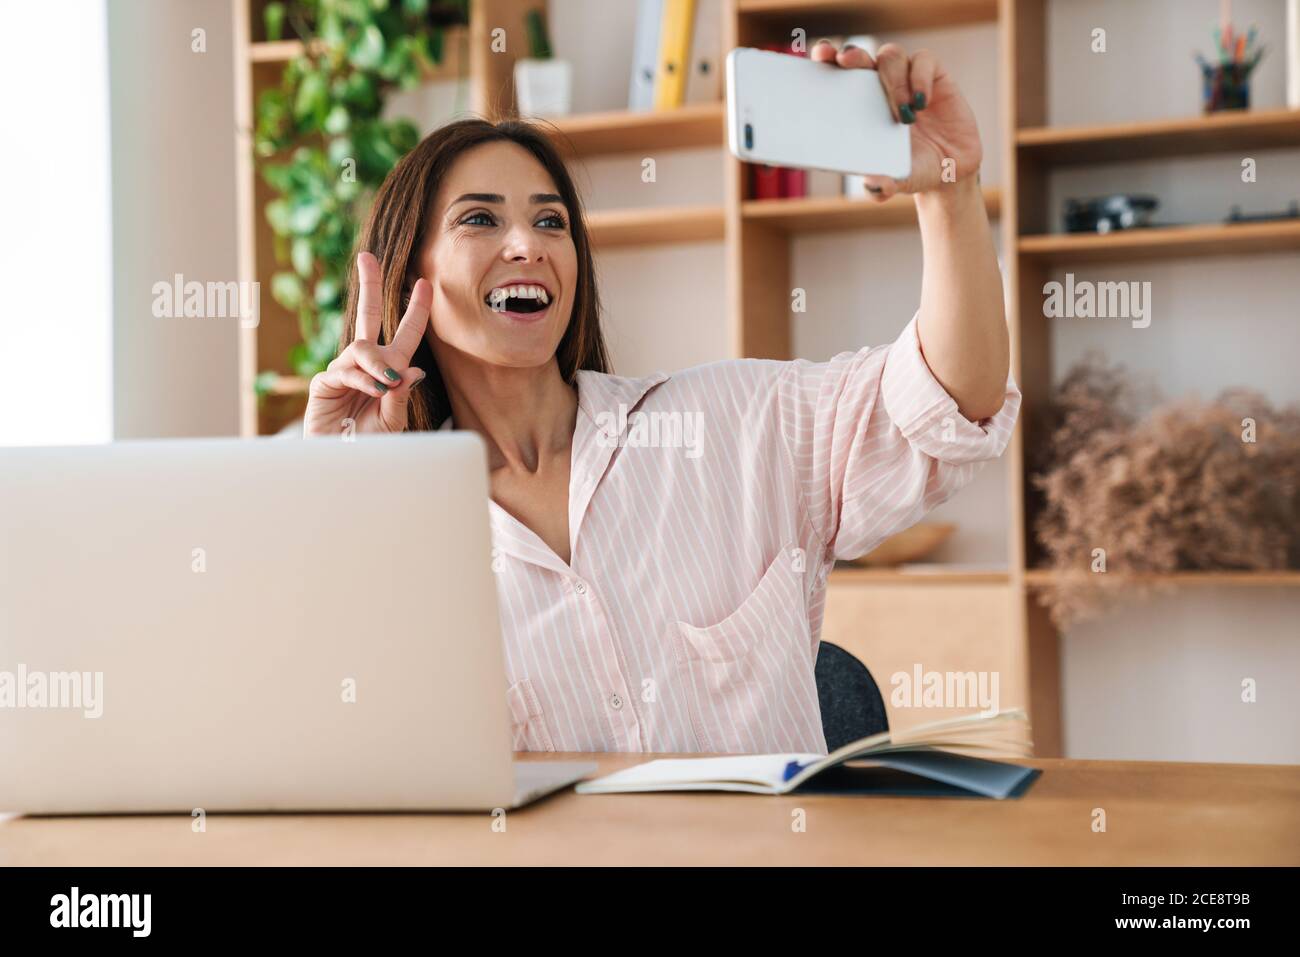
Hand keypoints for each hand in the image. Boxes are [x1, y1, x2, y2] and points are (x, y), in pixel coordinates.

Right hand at [303, 252, 431, 436]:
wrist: (342, 465)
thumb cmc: (370, 446)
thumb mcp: (394, 423)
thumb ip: (402, 397)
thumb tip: (412, 369)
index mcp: (390, 370)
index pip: (405, 334)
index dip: (416, 310)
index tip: (424, 283)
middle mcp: (366, 365)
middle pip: (367, 316)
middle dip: (369, 286)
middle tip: (368, 257)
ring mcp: (343, 370)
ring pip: (362, 348)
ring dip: (378, 364)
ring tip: (385, 385)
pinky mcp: (324, 382)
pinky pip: (347, 370)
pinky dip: (363, 380)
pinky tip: (372, 391)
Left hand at [810, 39, 982, 198]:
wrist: (948, 172)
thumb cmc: (909, 170)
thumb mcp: (895, 181)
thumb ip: (882, 184)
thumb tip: (872, 184)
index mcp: (856, 105)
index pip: (835, 74)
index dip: (825, 58)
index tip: (820, 56)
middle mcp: (878, 86)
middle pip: (860, 56)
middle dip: (851, 54)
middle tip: (847, 60)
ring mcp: (906, 78)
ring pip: (891, 56)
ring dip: (893, 81)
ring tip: (904, 116)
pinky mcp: (934, 75)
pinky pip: (923, 61)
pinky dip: (920, 78)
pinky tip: (922, 103)